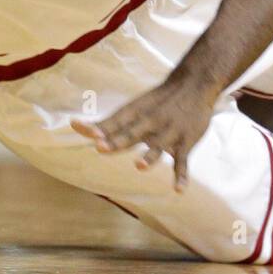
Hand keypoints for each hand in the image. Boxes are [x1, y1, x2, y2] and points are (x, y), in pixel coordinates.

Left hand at [71, 74, 217, 190]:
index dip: (98, 127)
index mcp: (136, 111)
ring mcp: (169, 131)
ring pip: (158, 145)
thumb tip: (78, 127)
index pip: (114, 121)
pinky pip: (183, 160)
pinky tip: (178, 189)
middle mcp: (150, 121)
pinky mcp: (186, 141)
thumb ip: (111, 122)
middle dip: (117, 140)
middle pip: (132, 133)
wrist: (194, 84)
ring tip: (139, 166)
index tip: (79, 128)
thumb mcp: (135, 106)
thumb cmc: (157, 100)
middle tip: (100, 147)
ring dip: (150, 155)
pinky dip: (182, 175)